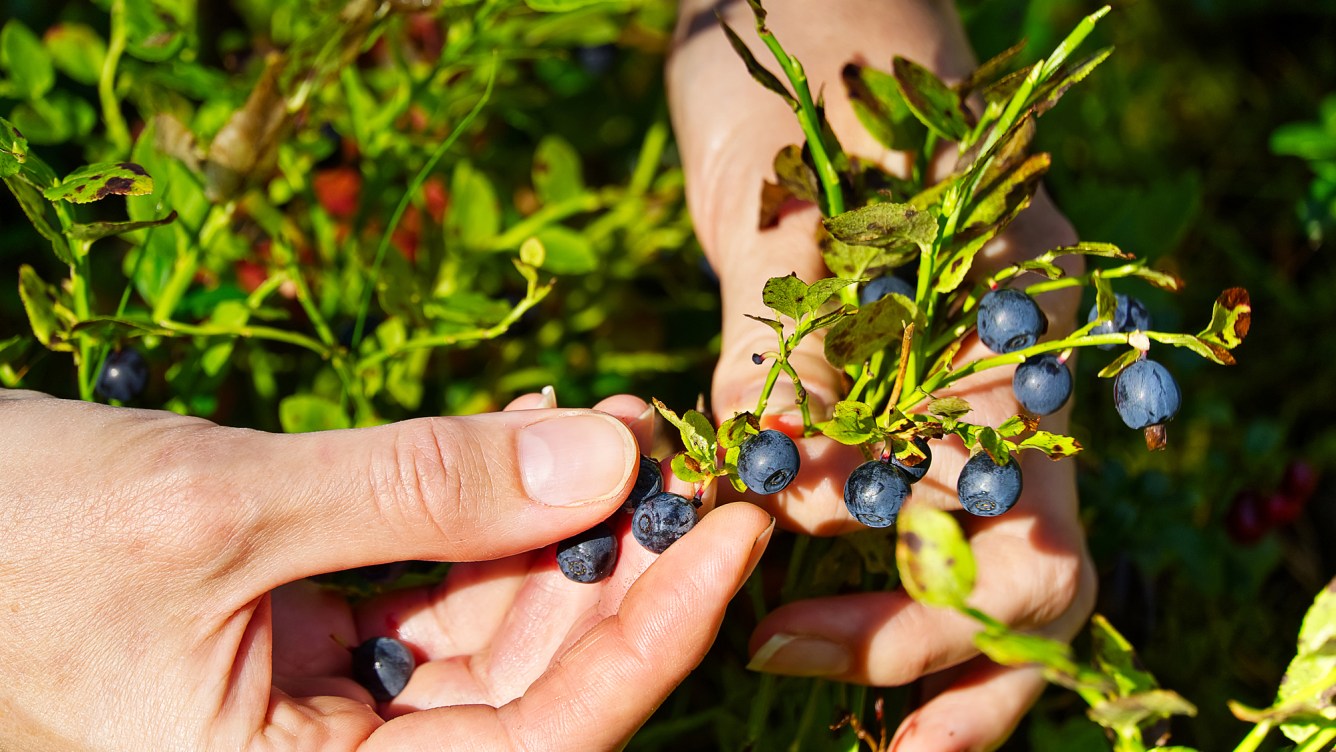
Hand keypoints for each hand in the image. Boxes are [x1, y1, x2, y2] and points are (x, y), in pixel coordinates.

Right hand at [0, 389, 771, 750]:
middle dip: (618, 559)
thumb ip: (420, 490)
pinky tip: (532, 429)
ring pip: (501, 618)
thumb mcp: (223, 510)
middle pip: (538, 676)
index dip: (649, 641)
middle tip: (682, 452)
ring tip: (615, 422)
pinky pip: (443, 573)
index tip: (731, 535)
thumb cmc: (20, 533)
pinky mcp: (325, 624)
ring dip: (564, 517)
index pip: (540, 741)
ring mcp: (338, 691)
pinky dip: (492, 504)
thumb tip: (600, 460)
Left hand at [669, 1, 1094, 747]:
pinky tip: (757, 577)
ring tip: (783, 664)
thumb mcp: (793, 224)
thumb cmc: (811, 81)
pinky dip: (830, 557)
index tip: (784, 641)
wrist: (798, 14)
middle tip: (814, 704)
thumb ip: (791, 373)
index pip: (1028, 560)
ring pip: (962, 563)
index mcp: (1019, 358)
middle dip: (932, 674)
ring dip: (892, 639)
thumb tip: (784, 522)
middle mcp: (1000, 392)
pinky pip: (874, 500)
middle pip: (1020, 591)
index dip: (923, 635)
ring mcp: (947, 391)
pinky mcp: (872, 383)